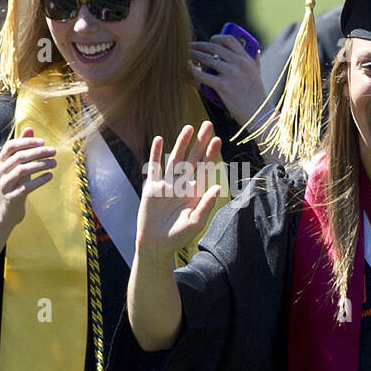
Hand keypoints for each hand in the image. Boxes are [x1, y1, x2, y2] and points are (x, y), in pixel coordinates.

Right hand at [0, 127, 56, 231]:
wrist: (4, 212)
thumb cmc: (14, 184)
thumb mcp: (16, 166)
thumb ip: (22, 148)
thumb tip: (30, 129)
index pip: (11, 146)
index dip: (26, 142)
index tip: (43, 142)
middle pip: (19, 157)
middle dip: (38, 153)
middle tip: (54, 151)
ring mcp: (4, 185)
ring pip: (22, 171)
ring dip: (40, 165)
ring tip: (54, 163)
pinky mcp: (11, 198)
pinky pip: (26, 187)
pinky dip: (40, 180)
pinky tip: (50, 176)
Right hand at [137, 122, 223, 262]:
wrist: (156, 245)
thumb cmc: (178, 237)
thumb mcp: (195, 223)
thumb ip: (206, 205)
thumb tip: (217, 188)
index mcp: (195, 192)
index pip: (205, 169)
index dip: (211, 154)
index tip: (218, 140)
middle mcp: (182, 185)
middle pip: (193, 158)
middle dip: (200, 142)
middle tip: (208, 124)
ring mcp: (167, 184)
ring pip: (175, 159)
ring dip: (181, 143)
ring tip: (189, 128)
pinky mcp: (152, 187)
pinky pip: (154, 167)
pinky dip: (156, 153)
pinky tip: (159, 139)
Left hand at [189, 35, 268, 129]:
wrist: (260, 115)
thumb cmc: (257, 97)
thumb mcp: (258, 74)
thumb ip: (255, 61)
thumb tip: (254, 50)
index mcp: (247, 59)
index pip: (229, 40)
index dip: (215, 38)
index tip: (207, 42)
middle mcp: (239, 63)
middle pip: (214, 47)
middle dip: (198, 46)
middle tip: (188, 47)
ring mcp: (231, 74)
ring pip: (206, 59)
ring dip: (192, 56)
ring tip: (184, 57)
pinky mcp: (223, 86)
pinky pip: (202, 76)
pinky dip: (192, 72)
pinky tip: (187, 71)